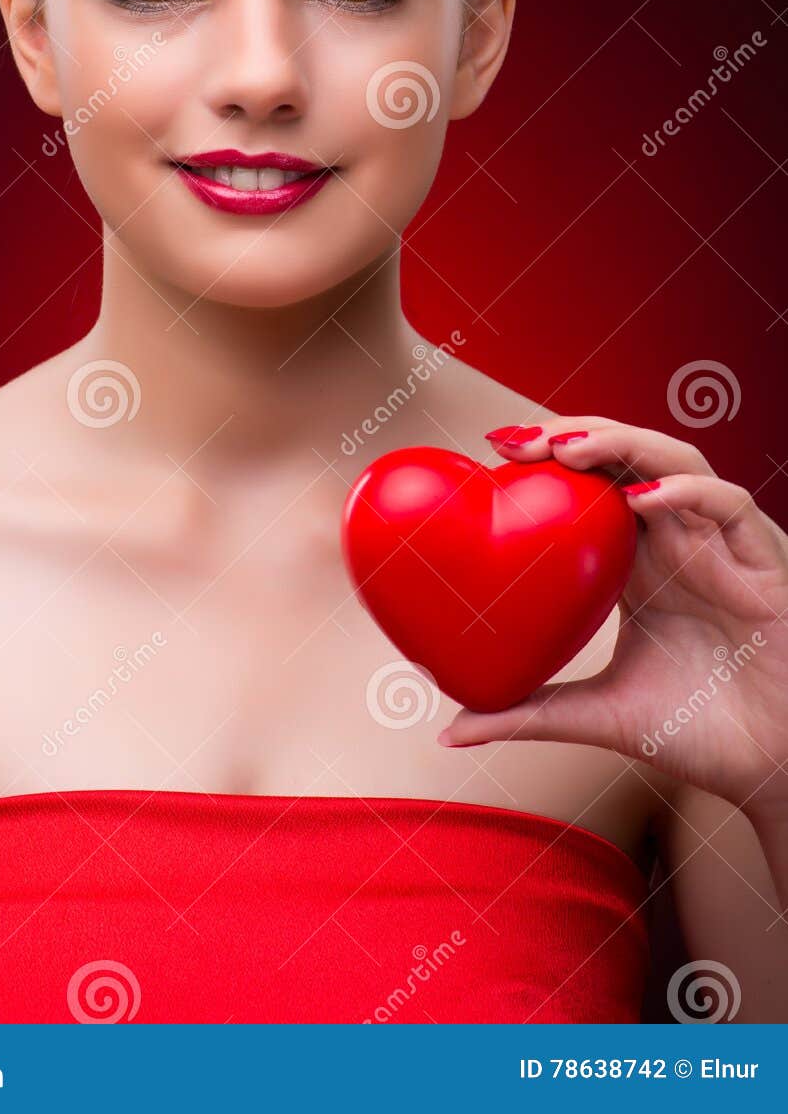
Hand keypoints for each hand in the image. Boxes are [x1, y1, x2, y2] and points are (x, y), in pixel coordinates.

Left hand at [438, 416, 787, 819]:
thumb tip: (450, 730)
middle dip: (575, 434)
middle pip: (628, 454)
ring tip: (570, 450)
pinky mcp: (765, 560)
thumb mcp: (598, 716)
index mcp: (638, 560)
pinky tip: (644, 499)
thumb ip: (528, 713)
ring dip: (623, 444)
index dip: (549, 454)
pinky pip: (730, 504)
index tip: (493, 448)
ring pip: (676, 459)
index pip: (592, 481)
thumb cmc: (698, 733)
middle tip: (519, 442)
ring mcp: (722, 543)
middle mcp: (678, 538)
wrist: (773, 772)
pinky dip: (687, 492)